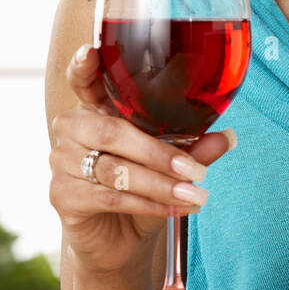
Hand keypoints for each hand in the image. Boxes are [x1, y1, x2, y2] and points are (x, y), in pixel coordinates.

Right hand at [49, 43, 235, 276]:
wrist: (118, 238)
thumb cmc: (142, 188)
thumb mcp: (171, 164)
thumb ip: (193, 147)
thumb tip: (227, 137)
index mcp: (95, 108)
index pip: (83, 80)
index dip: (83, 66)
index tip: (90, 51)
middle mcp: (71, 129)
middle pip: (111, 132)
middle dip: (158, 153)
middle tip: (195, 169)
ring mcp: (61, 162)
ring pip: (114, 170)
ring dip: (160, 184)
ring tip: (194, 194)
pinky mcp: (62, 196)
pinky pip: (109, 197)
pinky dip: (147, 204)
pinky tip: (174, 210)